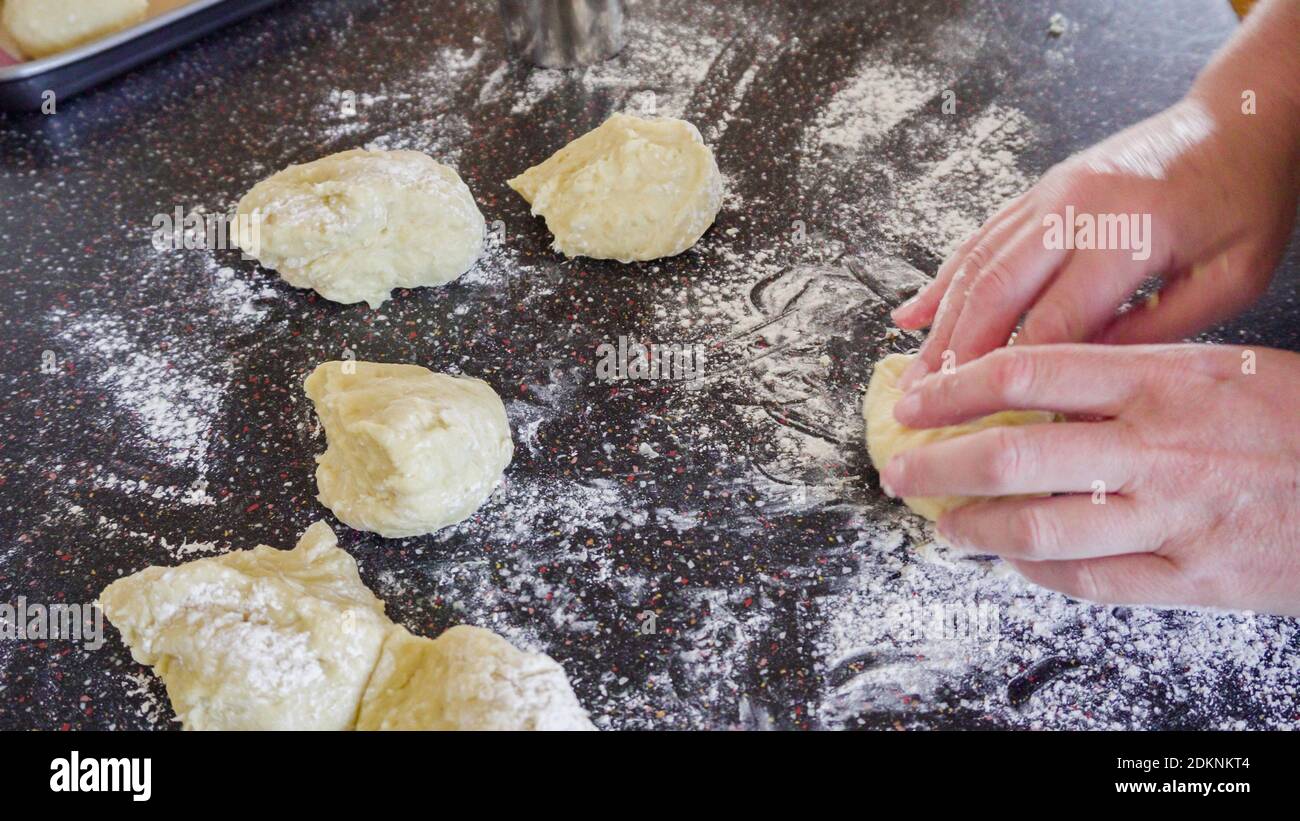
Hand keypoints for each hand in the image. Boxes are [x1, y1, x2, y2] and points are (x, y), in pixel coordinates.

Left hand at [882, 344, 1299, 615]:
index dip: (954, 388)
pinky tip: (1013, 560)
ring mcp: (1174, 516)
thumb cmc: (1292, 420)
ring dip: (975, 528)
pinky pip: (1089, 579)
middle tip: (902, 472)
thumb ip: (1127, 376)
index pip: (1028, 373)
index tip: (913, 403)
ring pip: (1039, 527)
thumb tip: (1030, 388)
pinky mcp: (1192, 578)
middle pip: (1014, 454)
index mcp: (1163, 379)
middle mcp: (1159, 446)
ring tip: (945, 525)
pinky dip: (1037, 570)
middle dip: (940, 466)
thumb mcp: (1217, 369)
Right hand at [890, 0, 1299, 389]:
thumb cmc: (1246, 199)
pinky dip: (943, 281)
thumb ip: (1159, 330)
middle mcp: (1075, 208)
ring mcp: (1050, 193)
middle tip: (922, 406)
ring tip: (911, 375)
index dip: (1022, 378)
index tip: (996, 423)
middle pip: (996, 294)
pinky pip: (979, 239)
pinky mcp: (1039, 190)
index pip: (1055, 322)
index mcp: (1128, 233)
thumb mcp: (1232, 278)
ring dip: (938, 325)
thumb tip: (1086, 379)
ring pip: (976, 266)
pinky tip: (913, 314)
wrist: (1239, 116)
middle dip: (954, 356)